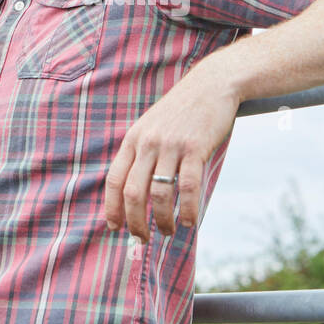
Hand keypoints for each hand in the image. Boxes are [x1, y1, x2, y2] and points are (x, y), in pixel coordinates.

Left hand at [103, 62, 240, 241]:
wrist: (212, 84)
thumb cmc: (182, 111)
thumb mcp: (152, 126)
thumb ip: (142, 152)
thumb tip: (135, 190)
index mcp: (133, 139)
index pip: (114, 180)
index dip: (112, 208)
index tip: (115, 228)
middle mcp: (148, 143)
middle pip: (133, 193)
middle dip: (135, 222)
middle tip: (142, 239)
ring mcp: (171, 145)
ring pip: (159, 194)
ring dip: (162, 220)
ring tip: (168, 232)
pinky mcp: (195, 148)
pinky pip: (188, 187)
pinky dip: (187, 209)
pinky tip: (189, 222)